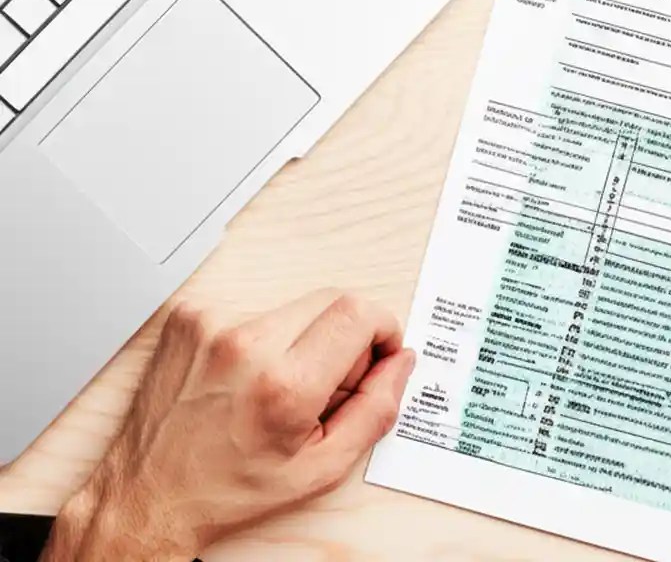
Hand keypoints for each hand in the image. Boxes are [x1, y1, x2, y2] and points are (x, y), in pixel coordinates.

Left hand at [42, 289, 415, 561]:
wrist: (149, 492)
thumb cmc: (227, 487)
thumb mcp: (320, 468)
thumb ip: (375, 410)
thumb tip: (400, 364)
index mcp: (284, 385)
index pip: (359, 312)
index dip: (382, 329)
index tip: (378, 352)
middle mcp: (245, 344)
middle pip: (332, 300)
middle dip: (346, 335)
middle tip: (325, 381)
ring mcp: (211, 324)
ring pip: (294, 305)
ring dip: (301, 337)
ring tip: (275, 385)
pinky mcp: (189, 316)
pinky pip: (254, 308)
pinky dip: (262, 337)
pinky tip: (245, 376)